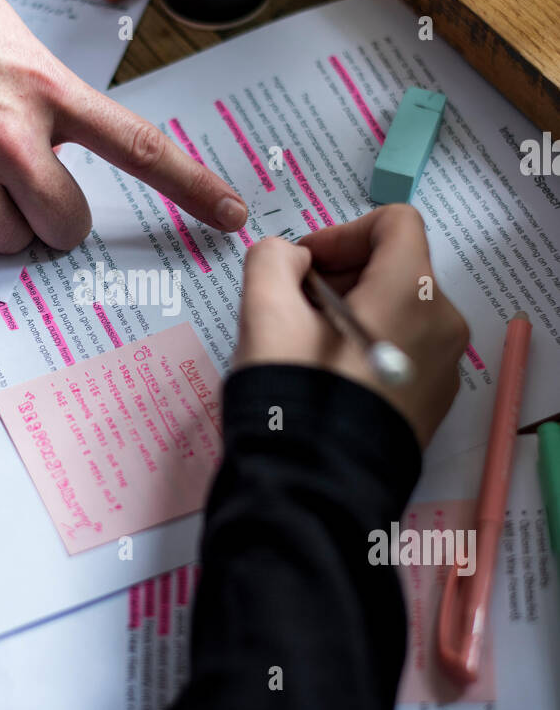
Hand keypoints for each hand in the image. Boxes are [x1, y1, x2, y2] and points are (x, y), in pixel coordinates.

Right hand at [0, 0, 247, 253]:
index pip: (138, 148)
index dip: (192, 188)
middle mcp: (10, 135)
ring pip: (8, 241)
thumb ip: (38, 91)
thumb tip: (54, 136)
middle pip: (65, 226)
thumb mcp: (1, 33)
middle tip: (29, 185)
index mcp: (44, 86)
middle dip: (52, 217)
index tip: (231, 216)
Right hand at [233, 206, 469, 447]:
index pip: (393, 223)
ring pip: (400, 311)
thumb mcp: (265, 311)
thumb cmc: (294, 394)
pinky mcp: (434, 402)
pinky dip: (369, 344)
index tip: (303, 264)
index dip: (341, 232)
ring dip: (352, 309)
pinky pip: (405, 350)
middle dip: (342, 273)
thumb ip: (272, 259)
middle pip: (397, 268)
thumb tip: (291, 260)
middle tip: (294, 303)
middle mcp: (442, 324)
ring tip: (307, 342)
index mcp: (412, 292)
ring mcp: (444, 367)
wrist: (315, 487)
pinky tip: (329, 373)